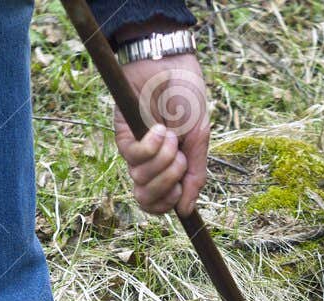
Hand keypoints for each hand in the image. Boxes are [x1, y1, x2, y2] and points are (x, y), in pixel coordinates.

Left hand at [114, 53, 209, 216]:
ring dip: (162, 160)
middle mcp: (151, 164)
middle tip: (178, 158)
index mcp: (171, 168)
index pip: (160, 203)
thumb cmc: (188, 99)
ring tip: (170, 135)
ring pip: (141, 181)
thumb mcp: (200, 139)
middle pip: (149, 199)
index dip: (168, 204)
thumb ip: (196, 175)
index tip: (181, 188)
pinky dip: (150, 146)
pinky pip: (134, 157)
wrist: (171, 66)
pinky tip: (158, 128)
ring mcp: (136, 151)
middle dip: (168, 182)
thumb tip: (185, 211)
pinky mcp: (123, 136)